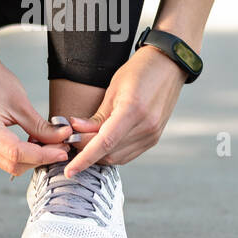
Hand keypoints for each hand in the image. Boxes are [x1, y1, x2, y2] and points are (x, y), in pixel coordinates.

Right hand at [0, 53, 72, 175]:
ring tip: (49, 145)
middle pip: (13, 164)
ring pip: (8, 165)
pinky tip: (33, 145)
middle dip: (40, 159)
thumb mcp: (21, 103)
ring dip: (32, 159)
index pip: (16, 153)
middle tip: (61, 148)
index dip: (43, 155)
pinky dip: (21, 156)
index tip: (62, 152)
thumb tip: (63, 138)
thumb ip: (41, 127)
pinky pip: (2, 158)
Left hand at [63, 46, 185, 176]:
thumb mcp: (113, 89)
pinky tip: (101, 143)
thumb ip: (96, 116)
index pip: (104, 142)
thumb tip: (76, 132)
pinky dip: (112, 152)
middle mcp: (146, 127)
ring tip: (84, 140)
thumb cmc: (139, 71)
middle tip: (71, 140)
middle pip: (109, 152)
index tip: (69, 171)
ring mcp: (152, 135)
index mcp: (133, 110)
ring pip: (118, 157)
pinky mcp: (154, 138)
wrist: (168, 66)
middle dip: (86, 151)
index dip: (84, 159)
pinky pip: (128, 154)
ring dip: (98, 154)